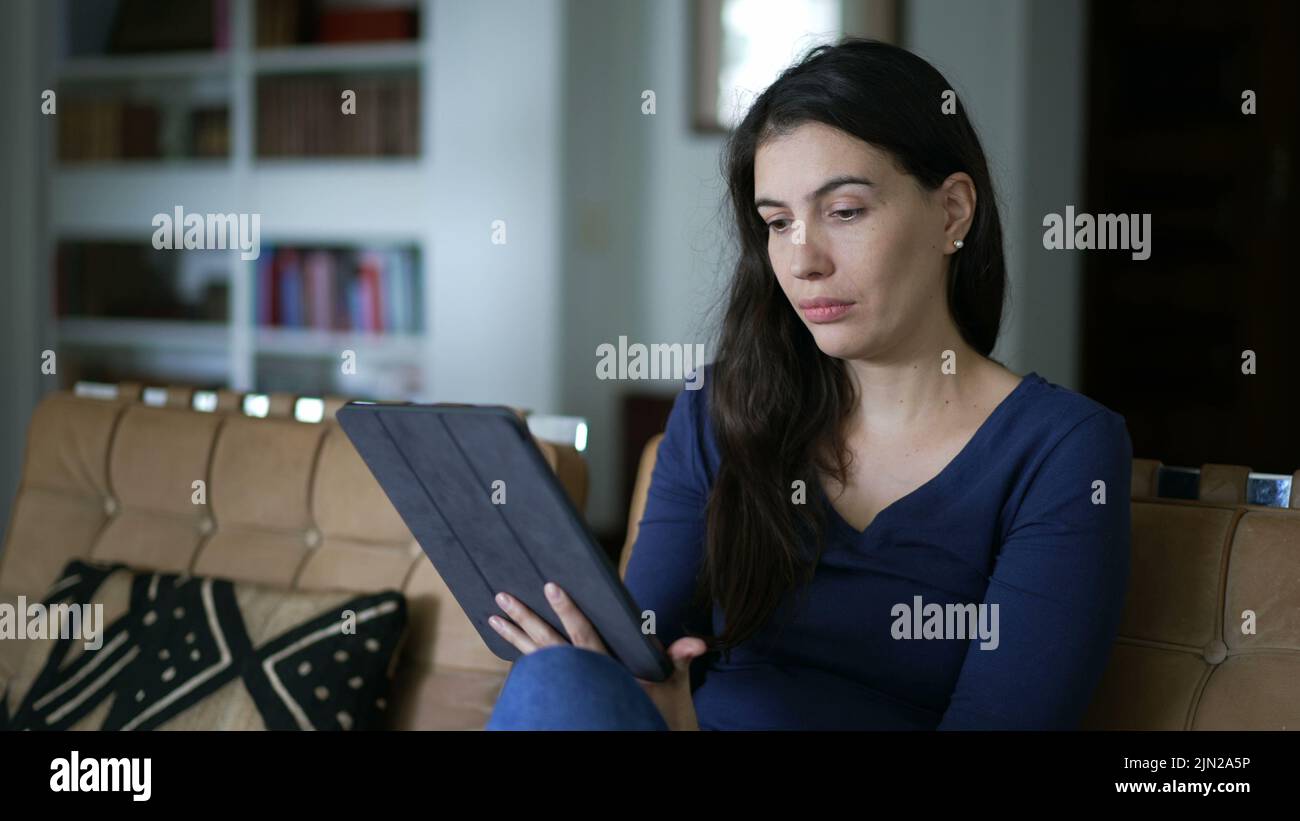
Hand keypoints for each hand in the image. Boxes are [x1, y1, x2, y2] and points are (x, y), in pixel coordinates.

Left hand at [488, 582, 707, 729]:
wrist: (646, 734)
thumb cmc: (660, 709)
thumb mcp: (673, 684)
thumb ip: (678, 658)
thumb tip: (696, 643)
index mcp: (606, 668)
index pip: (584, 636)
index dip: (568, 612)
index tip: (551, 587)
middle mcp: (583, 677)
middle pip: (549, 645)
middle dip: (526, 619)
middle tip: (504, 595)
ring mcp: (570, 689)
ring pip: (537, 659)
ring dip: (514, 636)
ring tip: (493, 616)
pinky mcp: (564, 696)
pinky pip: (538, 673)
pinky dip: (521, 654)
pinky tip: (508, 639)